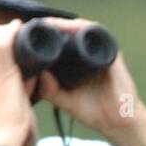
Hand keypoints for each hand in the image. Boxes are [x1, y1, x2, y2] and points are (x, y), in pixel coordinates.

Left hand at [35, 18, 145, 145]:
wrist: (118, 121)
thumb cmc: (94, 111)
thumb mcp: (65, 101)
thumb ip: (50, 90)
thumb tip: (35, 73)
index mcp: (78, 63)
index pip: (61, 43)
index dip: (46, 37)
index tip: (28, 36)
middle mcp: (89, 54)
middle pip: (69, 32)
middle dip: (51, 27)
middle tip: (34, 26)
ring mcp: (100, 51)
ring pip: (79, 28)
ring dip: (63, 24)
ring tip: (46, 25)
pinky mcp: (110, 52)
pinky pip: (94, 33)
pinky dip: (80, 28)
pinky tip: (66, 28)